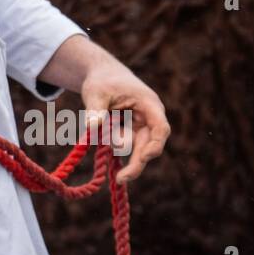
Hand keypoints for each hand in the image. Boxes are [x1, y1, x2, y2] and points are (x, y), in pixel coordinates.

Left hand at [39, 36, 170, 183]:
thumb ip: (95, 110)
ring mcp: (141, 127)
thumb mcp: (96, 92)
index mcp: (149, 104)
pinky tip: (106, 148)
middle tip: (121, 179)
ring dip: (119, 149)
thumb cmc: (103, 81)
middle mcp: (149, 118)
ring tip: (102, 127)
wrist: (102, 76)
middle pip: (149, 146)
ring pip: (135, 149)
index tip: (145, 157)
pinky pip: (125, 147)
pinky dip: (114, 147)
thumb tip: (93, 127)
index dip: (155, 144)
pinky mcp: (131, 133)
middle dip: (137, 163)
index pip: (160, 128)